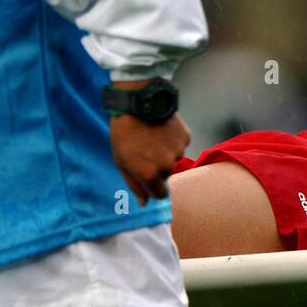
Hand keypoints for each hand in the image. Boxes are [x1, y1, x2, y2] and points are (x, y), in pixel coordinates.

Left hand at [109, 81, 190, 203]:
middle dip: (157, 167)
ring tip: (152, 137)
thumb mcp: (121, 161)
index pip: (160, 194)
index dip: (153, 188)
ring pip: (174, 158)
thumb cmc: (124, 133)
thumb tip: (144, 203)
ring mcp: (179, 151)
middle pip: (166, 175)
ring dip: (165, 152)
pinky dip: (172, 139)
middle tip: (145, 150)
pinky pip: (180, 144)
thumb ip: (134, 184)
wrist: (138, 103)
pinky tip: (161, 129)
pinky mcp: (185, 137)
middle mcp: (168, 166)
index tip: (148, 179)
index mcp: (150, 174)